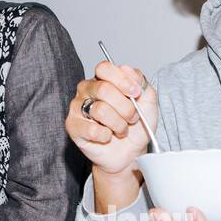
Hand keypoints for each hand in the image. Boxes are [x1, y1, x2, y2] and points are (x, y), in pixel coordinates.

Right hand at [66, 60, 157, 176]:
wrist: (131, 152)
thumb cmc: (137, 126)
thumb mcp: (148, 102)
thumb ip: (141, 83)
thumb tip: (127, 71)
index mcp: (103, 79)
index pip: (104, 68)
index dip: (122, 80)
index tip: (136, 93)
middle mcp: (87, 90)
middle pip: (104, 89)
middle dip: (125, 107)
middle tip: (132, 118)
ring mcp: (77, 107)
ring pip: (100, 110)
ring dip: (118, 124)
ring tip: (122, 129)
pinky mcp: (73, 126)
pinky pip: (92, 129)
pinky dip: (106, 136)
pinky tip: (107, 137)